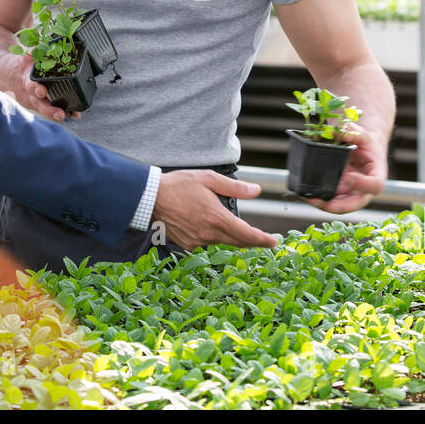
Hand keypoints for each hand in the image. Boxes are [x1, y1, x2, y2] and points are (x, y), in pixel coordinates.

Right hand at [0, 51, 81, 122]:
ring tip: (70, 116)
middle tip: (60, 114)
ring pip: (44, 109)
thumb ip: (34, 52)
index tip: (41, 90)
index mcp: (23, 78)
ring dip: (57, 113)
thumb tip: (47, 45)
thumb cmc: (17, 62)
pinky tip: (74, 115)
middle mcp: (27, 92)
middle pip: (38, 103)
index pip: (29, 84)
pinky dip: (60, 111)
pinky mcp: (37, 103)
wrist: (1, 71)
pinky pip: (49, 108)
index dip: (35, 88)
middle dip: (49, 109)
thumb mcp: (24, 55)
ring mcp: (31, 100)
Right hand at [152, 170, 278, 250]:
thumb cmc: (179, 185)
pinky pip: (204, 242)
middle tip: (262, 238)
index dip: (262, 239)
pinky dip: (210, 235)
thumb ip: (235, 187)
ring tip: (227, 223)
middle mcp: (208, 233)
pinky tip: (204, 223)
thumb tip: (256, 190)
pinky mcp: (186, 244)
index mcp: (217, 217)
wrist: (150, 198)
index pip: (246, 234)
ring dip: (228, 235)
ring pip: (220, 241)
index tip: (274, 241)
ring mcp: (196, 241)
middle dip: (251, 240)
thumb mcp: (209, 179)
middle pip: (237, 241)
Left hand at [305, 123, 386, 213]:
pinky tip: (306, 194)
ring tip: (308, 197)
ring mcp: (352, 193)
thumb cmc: (366, 143)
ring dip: (324, 205)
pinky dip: (319, 199)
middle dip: (338, 206)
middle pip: (355, 203)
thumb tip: (333, 132)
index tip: (350, 176)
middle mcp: (365, 189)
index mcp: (376, 175)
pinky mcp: (341, 193)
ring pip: (340, 205)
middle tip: (322, 201)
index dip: (363, 184)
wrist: (364, 149)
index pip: (375, 185)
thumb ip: (352, 132)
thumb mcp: (362, 134)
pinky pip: (331, 200)